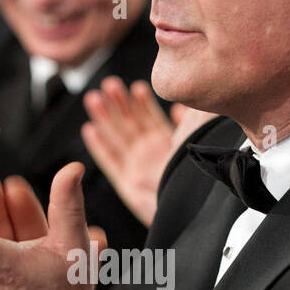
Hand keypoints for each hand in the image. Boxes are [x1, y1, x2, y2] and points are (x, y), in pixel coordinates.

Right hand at [81, 76, 215, 225]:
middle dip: (118, 104)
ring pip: (117, 137)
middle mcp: (151, 156)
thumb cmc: (199, 174)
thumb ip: (189, 121)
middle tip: (108, 84)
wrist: (192, 205)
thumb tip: (181, 106)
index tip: (135, 87)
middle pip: (130, 124)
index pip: (151, 119)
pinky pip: (109, 161)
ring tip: (94, 98)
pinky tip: (90, 130)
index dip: (143, 103)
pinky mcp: (126, 184)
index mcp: (169, 146)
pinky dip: (98, 146)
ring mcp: (138, 168)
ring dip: (105, 117)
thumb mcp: (196, 137)